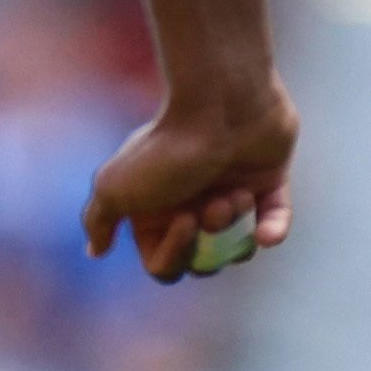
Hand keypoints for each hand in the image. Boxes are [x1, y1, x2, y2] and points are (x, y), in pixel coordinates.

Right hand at [81, 79, 297, 283]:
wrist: (220, 105)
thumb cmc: (165, 149)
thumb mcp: (113, 188)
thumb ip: (97, 222)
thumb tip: (95, 250)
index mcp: (154, 212)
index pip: (164, 265)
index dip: (175, 253)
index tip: (183, 219)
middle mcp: (190, 206)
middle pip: (202, 261)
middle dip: (208, 244)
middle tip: (211, 207)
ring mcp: (229, 195)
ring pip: (237, 244)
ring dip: (236, 225)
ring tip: (237, 193)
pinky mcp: (268, 182)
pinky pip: (276, 221)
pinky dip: (273, 231)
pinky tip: (267, 234)